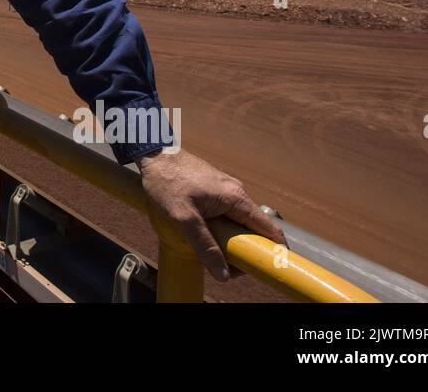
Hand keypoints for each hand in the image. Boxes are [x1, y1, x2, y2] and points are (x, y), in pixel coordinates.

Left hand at [136, 148, 286, 281]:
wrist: (153, 153)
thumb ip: (204, 245)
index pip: (270, 229)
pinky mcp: (214, 189)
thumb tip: (224, 274)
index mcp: (236, 198)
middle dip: (246, 250)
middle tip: (231, 268)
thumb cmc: (166, 181)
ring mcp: (226, 189)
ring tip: (215, 254)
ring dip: (232, 240)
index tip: (269, 269)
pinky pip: (226, 214)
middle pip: (253, 229)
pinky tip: (205, 236)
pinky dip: (222, 228)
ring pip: (238, 222)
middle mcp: (236, 192)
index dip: (274, 252)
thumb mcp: (183, 217)